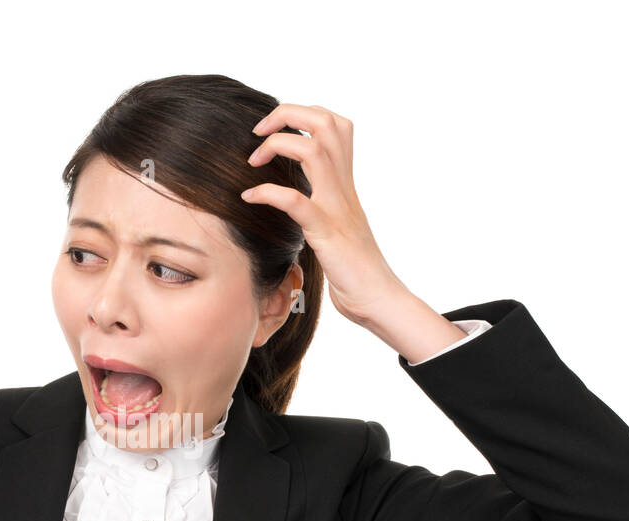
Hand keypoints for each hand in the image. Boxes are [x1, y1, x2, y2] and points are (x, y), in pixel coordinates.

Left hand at [242, 103, 408, 327]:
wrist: (379, 299)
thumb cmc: (355, 270)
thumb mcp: (339, 226)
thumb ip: (322, 204)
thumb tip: (296, 197)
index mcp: (346, 184)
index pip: (335, 124)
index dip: (303, 114)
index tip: (274, 130)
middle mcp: (344, 188)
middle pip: (326, 123)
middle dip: (287, 114)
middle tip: (258, 132)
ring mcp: (337, 208)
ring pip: (315, 150)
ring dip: (277, 145)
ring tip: (253, 160)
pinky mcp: (326, 234)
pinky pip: (295, 201)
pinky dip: (267, 193)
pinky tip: (249, 198)